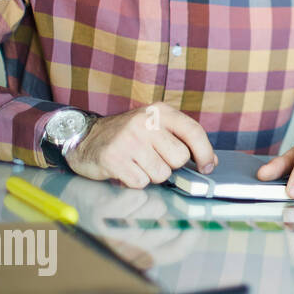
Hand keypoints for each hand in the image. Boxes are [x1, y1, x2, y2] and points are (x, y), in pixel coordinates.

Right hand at [66, 102, 215, 188]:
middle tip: (153, 159)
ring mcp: (128, 140)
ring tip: (137, 163)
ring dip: (151, 175)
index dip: (205, 152)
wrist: (84, 137)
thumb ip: (182, 140)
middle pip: (179, 158)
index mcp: (160, 111)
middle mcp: (145, 122)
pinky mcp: (113, 158)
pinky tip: (125, 169)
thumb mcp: (155, 127)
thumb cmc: (127, 136)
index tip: (207, 167)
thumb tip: (210, 162)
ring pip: (161, 173)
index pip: (193, 131)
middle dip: (170, 165)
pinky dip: (135, 181)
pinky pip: (141, 182)